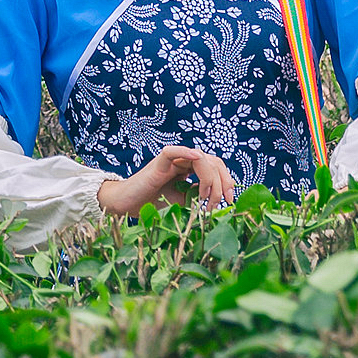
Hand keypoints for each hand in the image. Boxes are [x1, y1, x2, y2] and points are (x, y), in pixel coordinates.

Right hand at [98, 145, 234, 215]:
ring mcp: (172, 160)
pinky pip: (173, 151)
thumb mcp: (182, 204)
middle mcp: (184, 162)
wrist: (127, 206)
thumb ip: (198, 200)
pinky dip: (186, 151)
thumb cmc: (153, 204)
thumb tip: (220, 203)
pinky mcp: (159, 162)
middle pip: (213, 162)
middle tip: (218, 204)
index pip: (216, 168)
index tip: (230, 200)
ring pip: (200, 158)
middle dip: (222, 183)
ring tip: (204, 199)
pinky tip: (196, 158)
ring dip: (209, 178)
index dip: (227, 182)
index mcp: (191, 170)